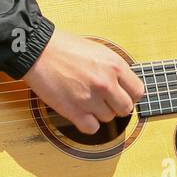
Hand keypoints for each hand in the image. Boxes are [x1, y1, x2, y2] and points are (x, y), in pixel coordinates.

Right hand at [22, 28, 144, 133]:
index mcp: (115, 65)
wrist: (39, 51)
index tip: (122, 95)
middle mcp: (106, 83)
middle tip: (104, 100)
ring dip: (99, 112)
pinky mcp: (74, 111)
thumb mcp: (99, 50)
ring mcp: (91, 98)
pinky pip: (92, 128)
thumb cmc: (65, 47)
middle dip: (115, 106)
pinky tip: (80, 113)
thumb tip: (124, 85)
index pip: (138, 92)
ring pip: (108, 118)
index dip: (130, 95)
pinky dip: (87, 124)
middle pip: (125, 109)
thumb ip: (114, 69)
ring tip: (85, 99)